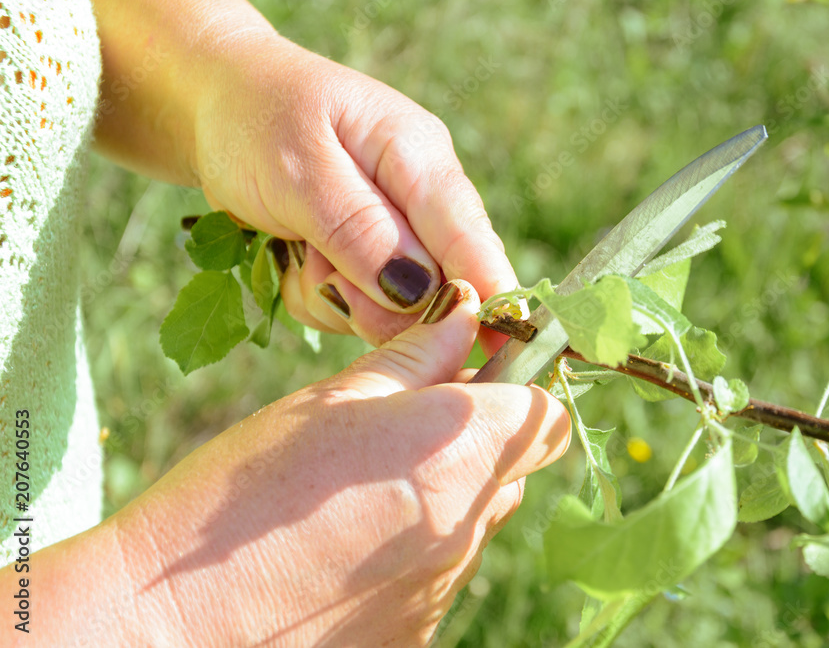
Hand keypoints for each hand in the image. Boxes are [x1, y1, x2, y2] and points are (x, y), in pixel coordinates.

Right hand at [102, 281, 568, 645]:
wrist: (175, 626)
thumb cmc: (242, 497)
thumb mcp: (329, 401)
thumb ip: (415, 359)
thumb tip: (467, 317)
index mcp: (458, 453)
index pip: (547, 412)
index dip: (525, 383)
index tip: (483, 369)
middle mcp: (470, 527)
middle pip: (516, 465)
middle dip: (483, 434)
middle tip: (407, 416)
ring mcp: (447, 586)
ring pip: (477, 517)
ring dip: (446, 488)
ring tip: (361, 484)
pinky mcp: (420, 629)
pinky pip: (440, 570)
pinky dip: (414, 544)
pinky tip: (348, 539)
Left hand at [192, 35, 516, 348]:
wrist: (209, 102)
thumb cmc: (255, 119)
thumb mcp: (299, 170)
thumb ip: (361, 232)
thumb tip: (424, 294)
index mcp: (420, 158)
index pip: (471, 239)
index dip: (493, 297)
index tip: (506, 346)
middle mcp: (419, 201)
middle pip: (436, 288)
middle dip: (376, 300)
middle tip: (316, 268)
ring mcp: (392, 234)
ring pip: (391, 308)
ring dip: (336, 296)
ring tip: (293, 248)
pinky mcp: (364, 260)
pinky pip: (354, 308)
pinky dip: (316, 295)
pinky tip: (287, 256)